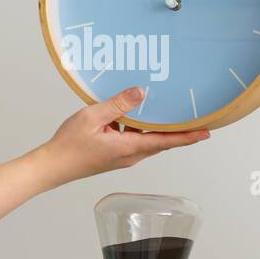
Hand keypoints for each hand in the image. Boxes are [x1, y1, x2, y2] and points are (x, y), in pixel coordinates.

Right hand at [31, 87, 209, 187]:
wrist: (52, 166)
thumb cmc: (68, 145)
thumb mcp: (92, 117)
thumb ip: (118, 105)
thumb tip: (141, 92)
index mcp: (129, 148)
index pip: (166, 141)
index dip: (188, 137)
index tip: (206, 132)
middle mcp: (131, 155)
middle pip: (162, 141)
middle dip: (180, 132)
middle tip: (198, 121)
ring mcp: (124, 157)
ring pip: (148, 140)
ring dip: (158, 128)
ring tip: (170, 113)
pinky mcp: (116, 155)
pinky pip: (134, 139)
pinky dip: (140, 128)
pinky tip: (134, 114)